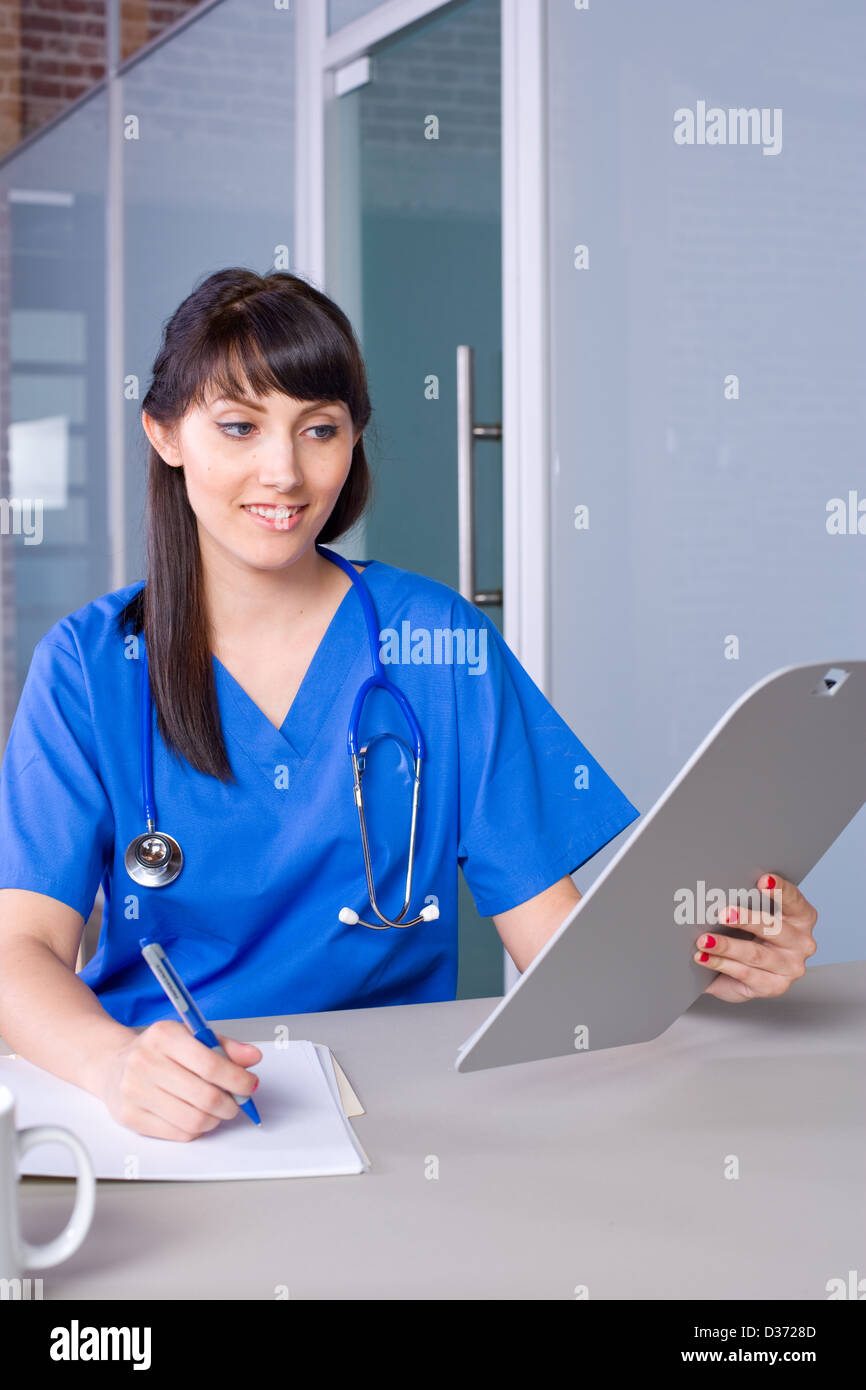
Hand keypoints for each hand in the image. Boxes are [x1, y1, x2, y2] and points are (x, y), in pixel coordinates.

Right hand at [100, 1019, 262, 1140]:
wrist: (112, 1064)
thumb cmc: (158, 1050)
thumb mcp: (190, 1036)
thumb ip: (224, 1046)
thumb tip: (254, 1057)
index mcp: (164, 1035)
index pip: (210, 1064)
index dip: (238, 1079)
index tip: (250, 1085)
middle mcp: (145, 1061)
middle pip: (205, 1096)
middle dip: (231, 1104)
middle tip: (237, 1102)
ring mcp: (134, 1091)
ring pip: (193, 1119)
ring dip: (215, 1119)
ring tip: (218, 1110)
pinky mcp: (130, 1117)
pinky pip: (177, 1133)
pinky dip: (196, 1129)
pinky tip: (197, 1117)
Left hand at [695, 872, 817, 1002]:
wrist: (742, 971)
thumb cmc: (749, 933)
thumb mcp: (752, 915)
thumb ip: (746, 902)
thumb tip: (717, 890)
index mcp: (802, 917)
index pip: (794, 900)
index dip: (780, 889)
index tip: (763, 880)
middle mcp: (802, 942)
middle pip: (773, 928)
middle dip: (746, 919)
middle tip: (724, 913)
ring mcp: (790, 967)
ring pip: (755, 954)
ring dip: (726, 946)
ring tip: (704, 940)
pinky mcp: (775, 986)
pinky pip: (745, 973)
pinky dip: (721, 964)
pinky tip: (704, 957)